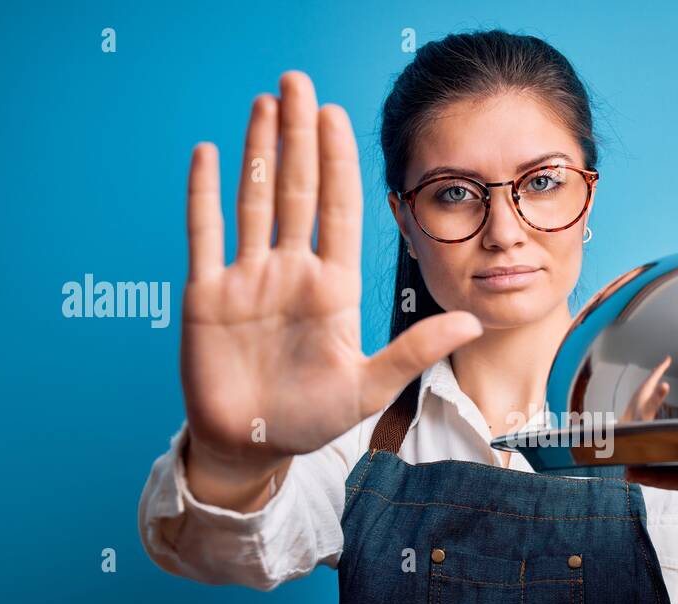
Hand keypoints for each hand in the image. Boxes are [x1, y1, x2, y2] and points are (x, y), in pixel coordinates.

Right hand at [180, 71, 481, 471]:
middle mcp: (291, 272)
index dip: (337, 163)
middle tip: (299, 83)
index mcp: (333, 288)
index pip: (338, 211)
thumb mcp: (368, 386)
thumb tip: (472, 323)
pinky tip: (209, 154)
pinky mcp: (208, 294)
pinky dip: (204, 195)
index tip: (338, 117)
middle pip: (296, 190)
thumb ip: (414, 350)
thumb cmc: (310, 420)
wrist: (253, 446)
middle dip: (298, 137)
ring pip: (253, 199)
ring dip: (258, 150)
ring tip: (265, 102)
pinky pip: (205, 234)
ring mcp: (248, 278)